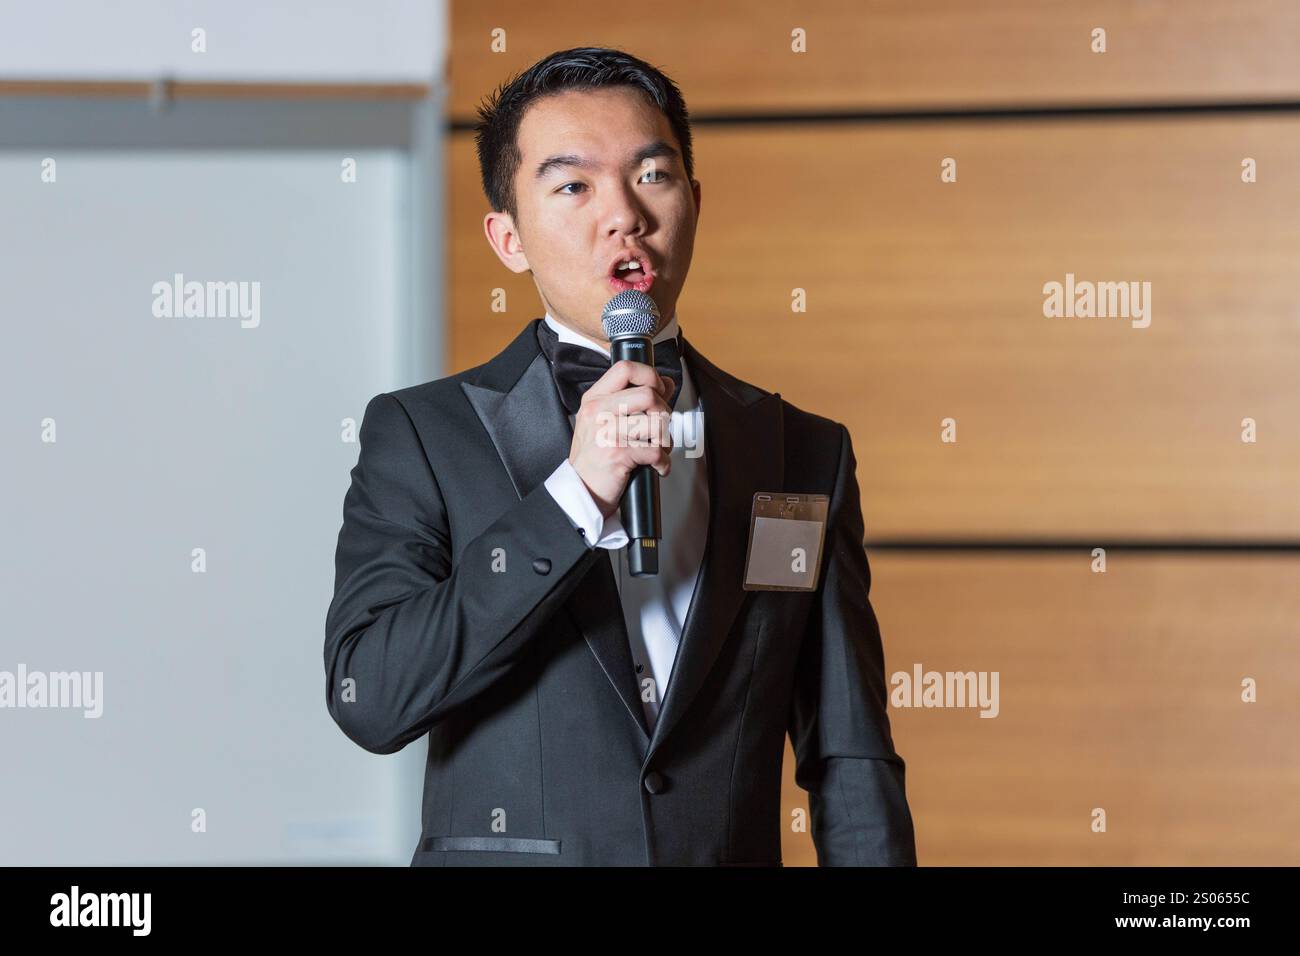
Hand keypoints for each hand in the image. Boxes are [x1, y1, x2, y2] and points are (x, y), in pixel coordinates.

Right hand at [568, 360, 675, 518]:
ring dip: (666, 439)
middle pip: (648, 393)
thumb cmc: (596, 458)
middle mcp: (597, 412)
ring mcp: (606, 432)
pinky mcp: (617, 454)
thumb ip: (632, 399)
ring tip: (658, 449)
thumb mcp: (606, 422)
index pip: (625, 368)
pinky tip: (658, 467)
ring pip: (656, 422)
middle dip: (664, 411)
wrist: (581, 492)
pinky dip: (664, 462)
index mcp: (594, 399)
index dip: (649, 375)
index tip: (658, 390)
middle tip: (659, 427)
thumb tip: (665, 383)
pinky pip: (656, 451)